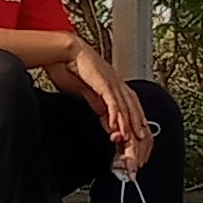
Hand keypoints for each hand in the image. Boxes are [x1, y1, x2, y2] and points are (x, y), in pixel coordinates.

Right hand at [66, 40, 152, 172]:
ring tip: (132, 144)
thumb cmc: (73, 70)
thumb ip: (99, 104)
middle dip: (138, 134)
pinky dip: (116, 116)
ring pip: (127, 109)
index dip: (136, 130)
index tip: (137, 148)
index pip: (133, 111)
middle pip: (135, 112)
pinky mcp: (103, 81)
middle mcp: (119, 85)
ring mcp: (112, 82)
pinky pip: (113, 102)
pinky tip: (116, 128)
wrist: (64, 51)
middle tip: (139, 151)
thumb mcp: (89, 93)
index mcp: (117, 87)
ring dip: (130, 128)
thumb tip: (107, 119)